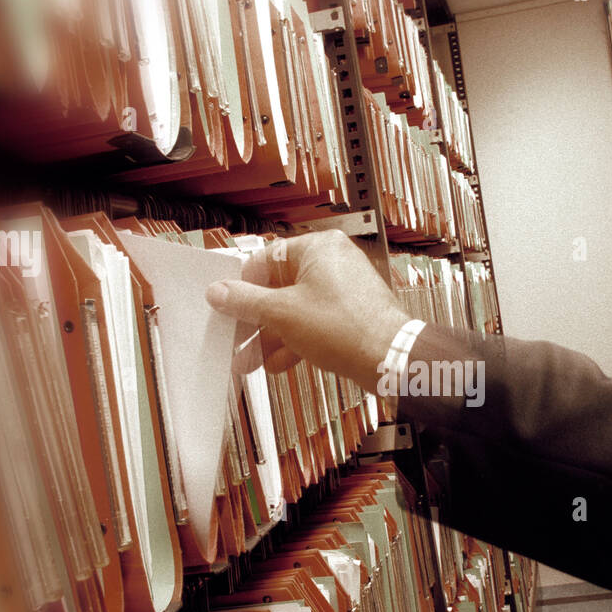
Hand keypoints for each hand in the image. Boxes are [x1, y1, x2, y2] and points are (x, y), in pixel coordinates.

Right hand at [205, 230, 408, 391]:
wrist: (391, 359)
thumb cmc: (347, 328)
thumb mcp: (281, 313)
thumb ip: (245, 302)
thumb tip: (219, 292)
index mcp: (318, 248)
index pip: (266, 259)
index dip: (242, 284)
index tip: (225, 302)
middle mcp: (333, 263)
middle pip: (280, 288)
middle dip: (255, 320)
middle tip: (235, 336)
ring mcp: (345, 290)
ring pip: (296, 310)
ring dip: (271, 337)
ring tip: (249, 359)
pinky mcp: (352, 315)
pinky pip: (315, 324)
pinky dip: (295, 341)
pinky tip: (278, 363)